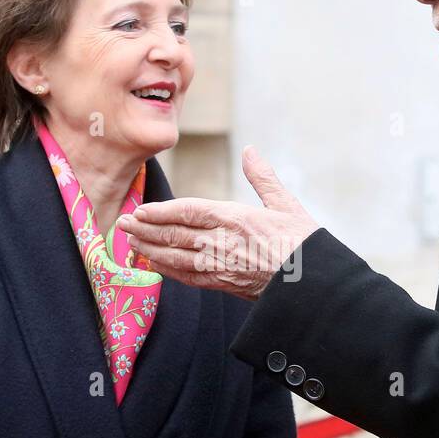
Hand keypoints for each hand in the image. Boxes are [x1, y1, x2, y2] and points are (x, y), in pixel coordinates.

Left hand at [117, 146, 318, 300]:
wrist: (313, 285)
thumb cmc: (304, 244)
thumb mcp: (285, 204)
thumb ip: (262, 178)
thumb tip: (251, 151)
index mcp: (235, 218)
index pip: (188, 211)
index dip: (160, 211)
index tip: (142, 209)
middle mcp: (221, 242)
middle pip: (174, 234)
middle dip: (146, 229)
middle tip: (124, 223)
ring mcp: (219, 266)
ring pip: (174, 256)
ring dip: (149, 249)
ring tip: (131, 242)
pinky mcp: (222, 285)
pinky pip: (186, 277)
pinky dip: (166, 270)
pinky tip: (153, 265)